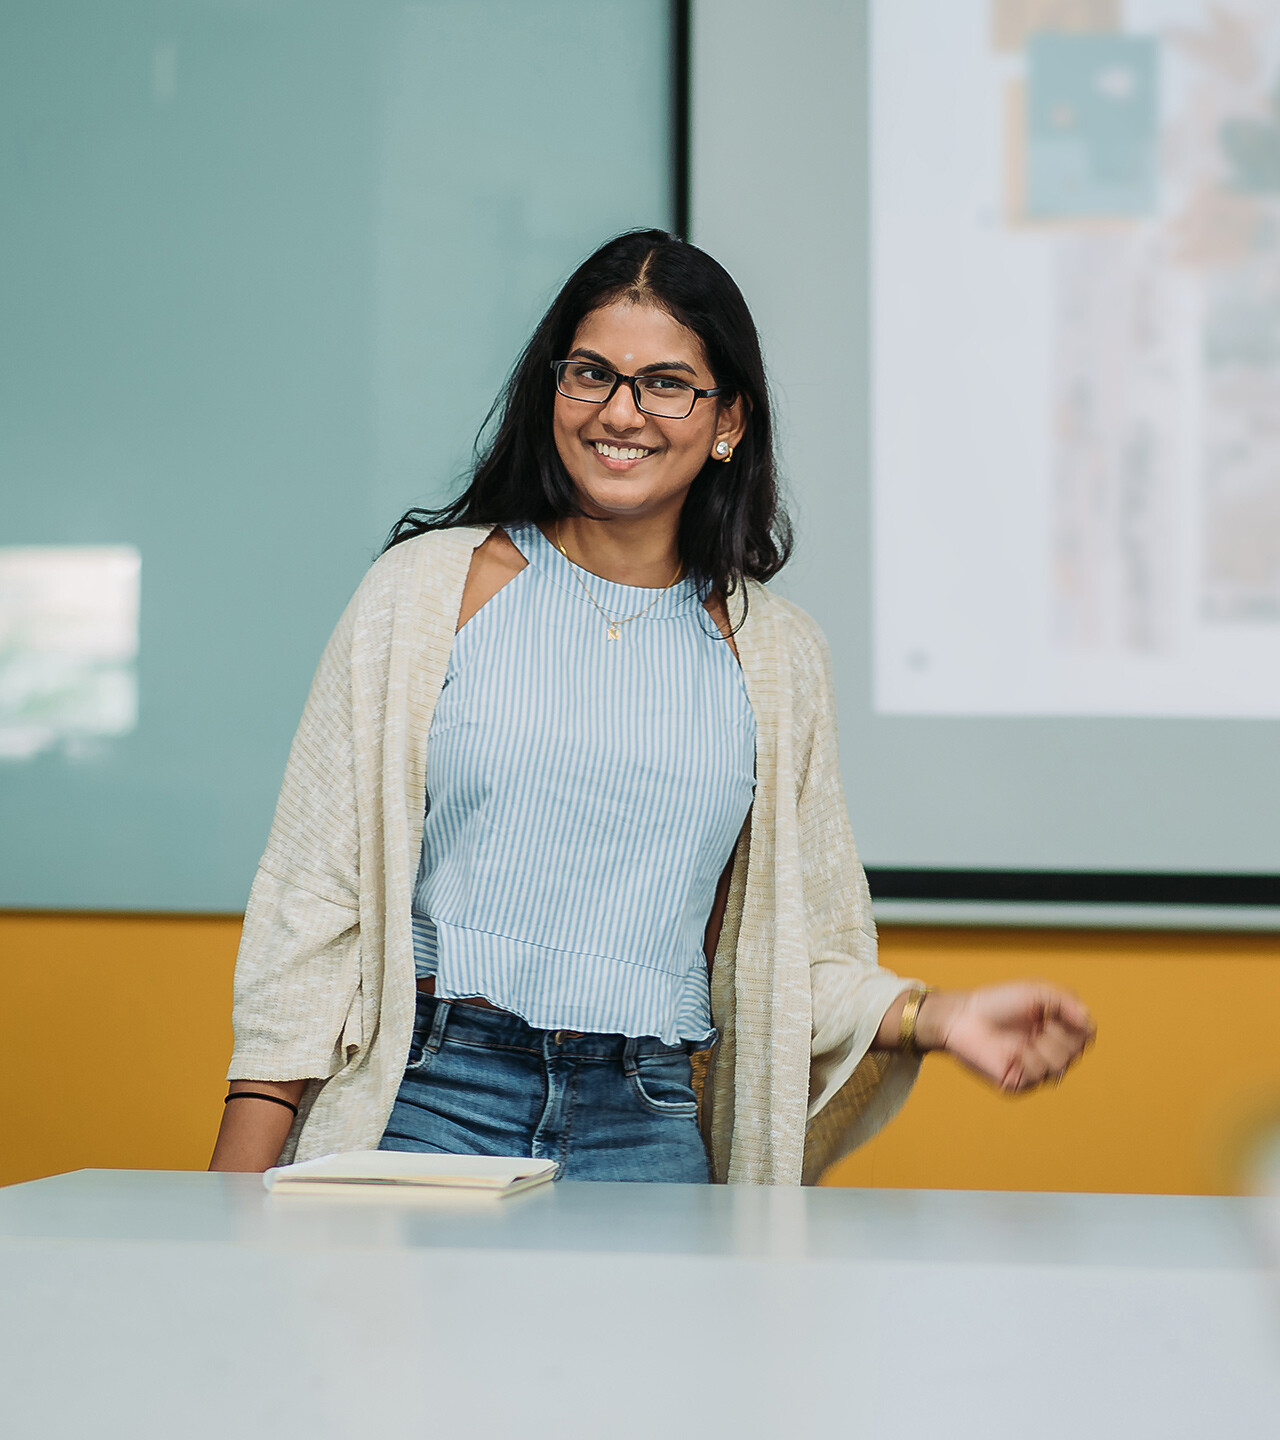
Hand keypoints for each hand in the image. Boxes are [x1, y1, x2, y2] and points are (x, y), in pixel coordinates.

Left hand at [918, 983, 1094, 1093]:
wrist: (962, 1016)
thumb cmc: (997, 1002)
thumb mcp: (1035, 991)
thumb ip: (1066, 1001)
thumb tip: (1089, 1021)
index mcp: (1055, 1029)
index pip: (1085, 1034)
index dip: (1079, 1025)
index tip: (1057, 1013)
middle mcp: (1048, 1050)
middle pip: (1076, 1051)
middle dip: (1060, 1035)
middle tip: (1040, 1024)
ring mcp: (1034, 1068)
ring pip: (1060, 1066)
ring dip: (1044, 1048)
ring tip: (1024, 1039)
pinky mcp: (1018, 1082)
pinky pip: (1038, 1077)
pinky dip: (1029, 1061)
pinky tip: (1013, 1053)